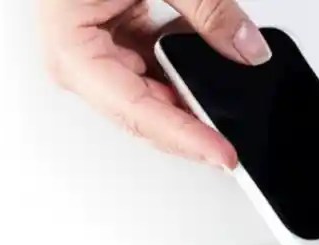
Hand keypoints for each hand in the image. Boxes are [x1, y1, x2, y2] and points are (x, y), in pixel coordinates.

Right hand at [40, 0, 271, 166]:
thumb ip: (208, 10)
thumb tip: (248, 48)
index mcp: (70, 46)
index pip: (136, 109)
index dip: (184, 136)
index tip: (221, 155)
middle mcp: (79, 60)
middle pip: (146, 115)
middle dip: (193, 129)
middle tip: (237, 146)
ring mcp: (99, 54)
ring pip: (155, 100)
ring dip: (192, 102)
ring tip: (229, 110)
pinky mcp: (119, 43)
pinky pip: (159, 74)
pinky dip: (187, 76)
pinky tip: (211, 72)